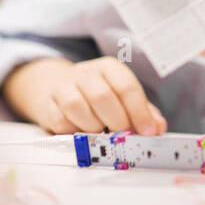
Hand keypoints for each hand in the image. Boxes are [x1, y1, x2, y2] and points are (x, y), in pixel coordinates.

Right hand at [3, 57, 167, 135]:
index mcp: (109, 68)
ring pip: (77, 106)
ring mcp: (63, 87)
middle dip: (117, 121)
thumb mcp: (120, 97)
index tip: (148, 131)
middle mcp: (86, 73)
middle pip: (103, 96)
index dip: (140, 112)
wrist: (52, 87)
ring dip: (93, 126)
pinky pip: (60, 120)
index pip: (127, 86)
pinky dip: (73, 131)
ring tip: (100, 133)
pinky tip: (81, 132)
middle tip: (124, 136)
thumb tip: (158, 127)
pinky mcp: (46, 103)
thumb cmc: (94, 95)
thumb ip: (141, 111)